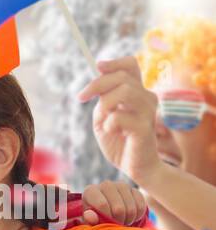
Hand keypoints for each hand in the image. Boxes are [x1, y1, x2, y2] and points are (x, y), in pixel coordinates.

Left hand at [78, 57, 164, 187]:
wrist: (134, 166)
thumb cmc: (118, 141)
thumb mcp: (103, 117)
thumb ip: (102, 100)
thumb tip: (95, 83)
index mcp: (136, 92)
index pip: (130, 65)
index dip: (113, 63)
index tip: (96, 66)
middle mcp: (146, 98)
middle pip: (123, 76)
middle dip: (97, 84)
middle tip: (81, 97)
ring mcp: (148, 112)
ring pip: (125, 91)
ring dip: (105, 103)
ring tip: (102, 118)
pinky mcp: (145, 128)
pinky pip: (120, 116)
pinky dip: (109, 123)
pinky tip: (113, 132)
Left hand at [80, 181, 147, 224]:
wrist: (107, 212)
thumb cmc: (95, 218)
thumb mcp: (89, 221)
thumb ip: (89, 220)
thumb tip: (91, 217)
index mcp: (91, 191)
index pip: (102, 205)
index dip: (107, 219)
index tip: (107, 224)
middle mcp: (106, 185)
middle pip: (118, 209)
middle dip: (118, 221)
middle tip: (115, 225)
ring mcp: (121, 185)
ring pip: (131, 209)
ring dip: (128, 220)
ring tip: (121, 222)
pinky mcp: (134, 189)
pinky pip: (141, 207)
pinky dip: (137, 216)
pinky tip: (129, 217)